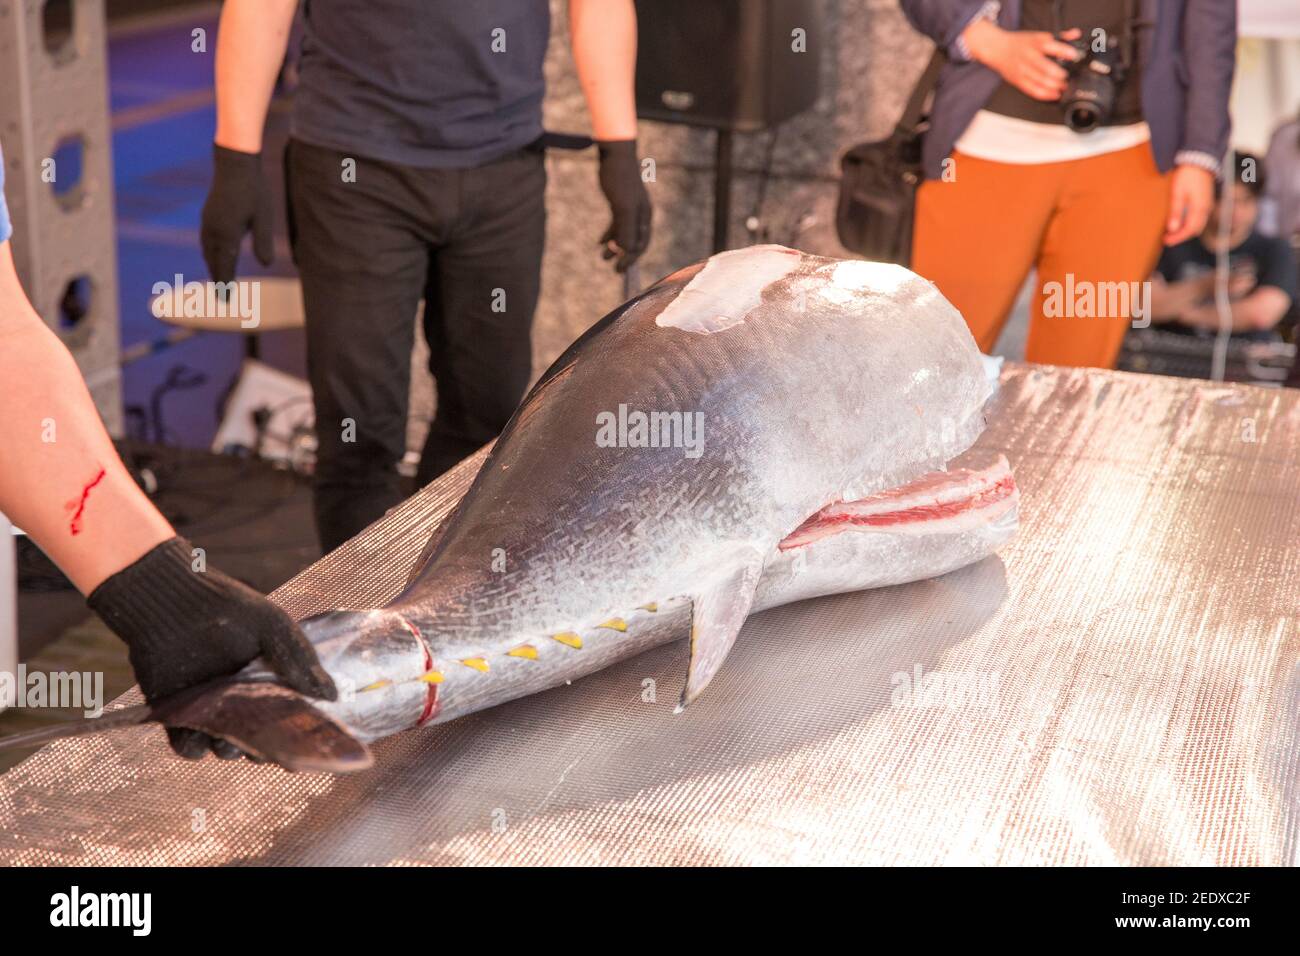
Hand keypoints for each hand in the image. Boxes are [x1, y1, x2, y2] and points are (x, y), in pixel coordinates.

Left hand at [88, 537, 335, 759]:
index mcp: (268, 681)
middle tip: (264, 741)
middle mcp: (239, 699)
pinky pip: (187, 746)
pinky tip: (200, 733)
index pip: (287, 717)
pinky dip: (194, 747)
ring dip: (230, 749)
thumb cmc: (230, 609)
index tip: (301, 740)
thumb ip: (302, 662)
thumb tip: (334, 696)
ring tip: (230, 737)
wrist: (175, 603)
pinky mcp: (177, 714)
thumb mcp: (275, 628)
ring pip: (225, 747)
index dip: (295, 731)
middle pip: (258, 739)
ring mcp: (208, 709)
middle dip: (264, 746)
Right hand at [200, 144, 274, 285]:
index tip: (227, 300)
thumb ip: (263, 241)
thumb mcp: (264, 217)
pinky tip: (216, 256)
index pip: (225, 265)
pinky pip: (206, 242)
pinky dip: (210, 254)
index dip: (226, 284)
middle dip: (218, 279)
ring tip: (219, 280)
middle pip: (214, 262)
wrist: (235, 164)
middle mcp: (213, 230)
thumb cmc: (254, 190)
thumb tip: (265, 264)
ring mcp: (207, 222)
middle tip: (223, 298)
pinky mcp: (207, 216)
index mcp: (227, 234)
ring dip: (213, 267)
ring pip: (208, 252)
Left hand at [596, 139, 651, 272]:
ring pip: (624, 233)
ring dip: (615, 246)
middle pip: (634, 241)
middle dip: (624, 256)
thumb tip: (628, 251)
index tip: (619, 270)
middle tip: (613, 268)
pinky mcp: (620, 202)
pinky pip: (617, 223)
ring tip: (603, 256)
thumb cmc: (619, 178)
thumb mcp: (622, 206)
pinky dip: (610, 234)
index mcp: (644, 216)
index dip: (630, 259)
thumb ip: (626, 228)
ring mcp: (631, 208)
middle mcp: (640, 214)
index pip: (640, 244)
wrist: (615, 154)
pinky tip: (600, 241)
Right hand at [964, 22, 1081, 100]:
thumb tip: (1075, 34)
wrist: (997, 49)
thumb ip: (1059, 36)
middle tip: (1069, 76)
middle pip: (1047, 69)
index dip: (1064, 52)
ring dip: (1056, 86)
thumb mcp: (1038, 35)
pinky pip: (1033, 90)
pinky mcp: (1018, 81)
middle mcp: (1029, 56)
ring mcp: (1023, 70)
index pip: (1051, 46)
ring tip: (1064, 86)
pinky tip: (1055, 94)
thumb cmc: (1020, 43)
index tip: (1074, 56)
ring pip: (1041, 81)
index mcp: (1035, 43)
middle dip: (1061, 75)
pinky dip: (1046, 94)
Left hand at [1165, 164, 1214, 245]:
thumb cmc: (1187, 175)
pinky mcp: (1206, 201)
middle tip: (1167, 238)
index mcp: (1199, 207)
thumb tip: (1172, 229)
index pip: (1190, 230)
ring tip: (1171, 232)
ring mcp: (1207, 205)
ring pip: (1198, 224)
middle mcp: (1206, 208)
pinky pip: (1199, 218)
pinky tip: (1179, 221)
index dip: (1178, 238)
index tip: (1166, 241)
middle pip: (1195, 229)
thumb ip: (1175, 211)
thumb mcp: (1177, 192)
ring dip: (1185, 230)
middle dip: (1181, 236)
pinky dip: (1189, 223)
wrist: (1200, 161)